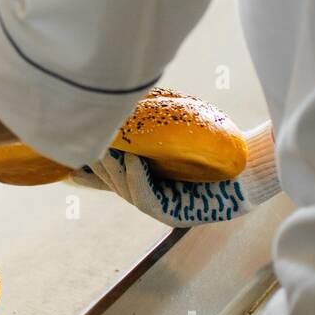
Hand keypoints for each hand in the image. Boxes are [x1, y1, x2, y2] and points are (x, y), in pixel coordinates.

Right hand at [69, 122, 280, 226]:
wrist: (252, 162)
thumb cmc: (215, 141)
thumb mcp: (171, 128)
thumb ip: (146, 123)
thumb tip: (122, 99)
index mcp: (147, 181)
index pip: (108, 177)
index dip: (86, 169)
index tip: (62, 159)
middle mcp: (150, 197)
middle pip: (110, 183)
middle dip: (92, 162)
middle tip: (76, 143)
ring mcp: (162, 209)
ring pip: (124, 190)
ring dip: (111, 168)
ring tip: (101, 147)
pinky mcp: (176, 215)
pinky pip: (147, 197)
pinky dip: (136, 178)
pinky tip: (132, 160)